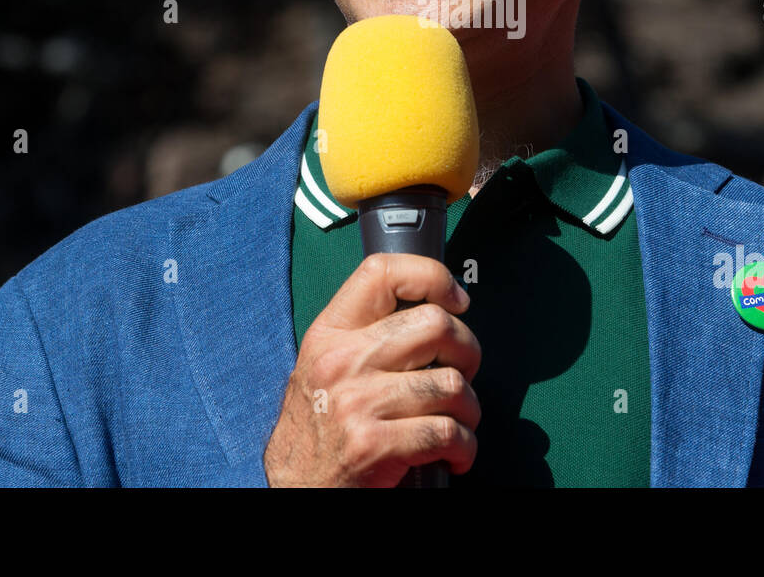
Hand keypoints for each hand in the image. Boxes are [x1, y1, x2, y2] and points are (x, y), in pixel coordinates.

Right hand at [262, 253, 480, 486]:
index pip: (382, 274)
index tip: (456, 301)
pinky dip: (464, 447)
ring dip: (469, 408)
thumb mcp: (324, 366)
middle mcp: (342, 361)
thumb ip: (367, 335)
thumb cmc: (319, 428)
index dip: (432, 277)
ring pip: (450, 383)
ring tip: (458, 421)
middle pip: (435, 324)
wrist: (294, 489)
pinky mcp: (375, 445)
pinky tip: (454, 454)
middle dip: (468, 349)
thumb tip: (433, 312)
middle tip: (463, 371)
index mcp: (330, 333)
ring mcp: (358, 403)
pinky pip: (447, 432)